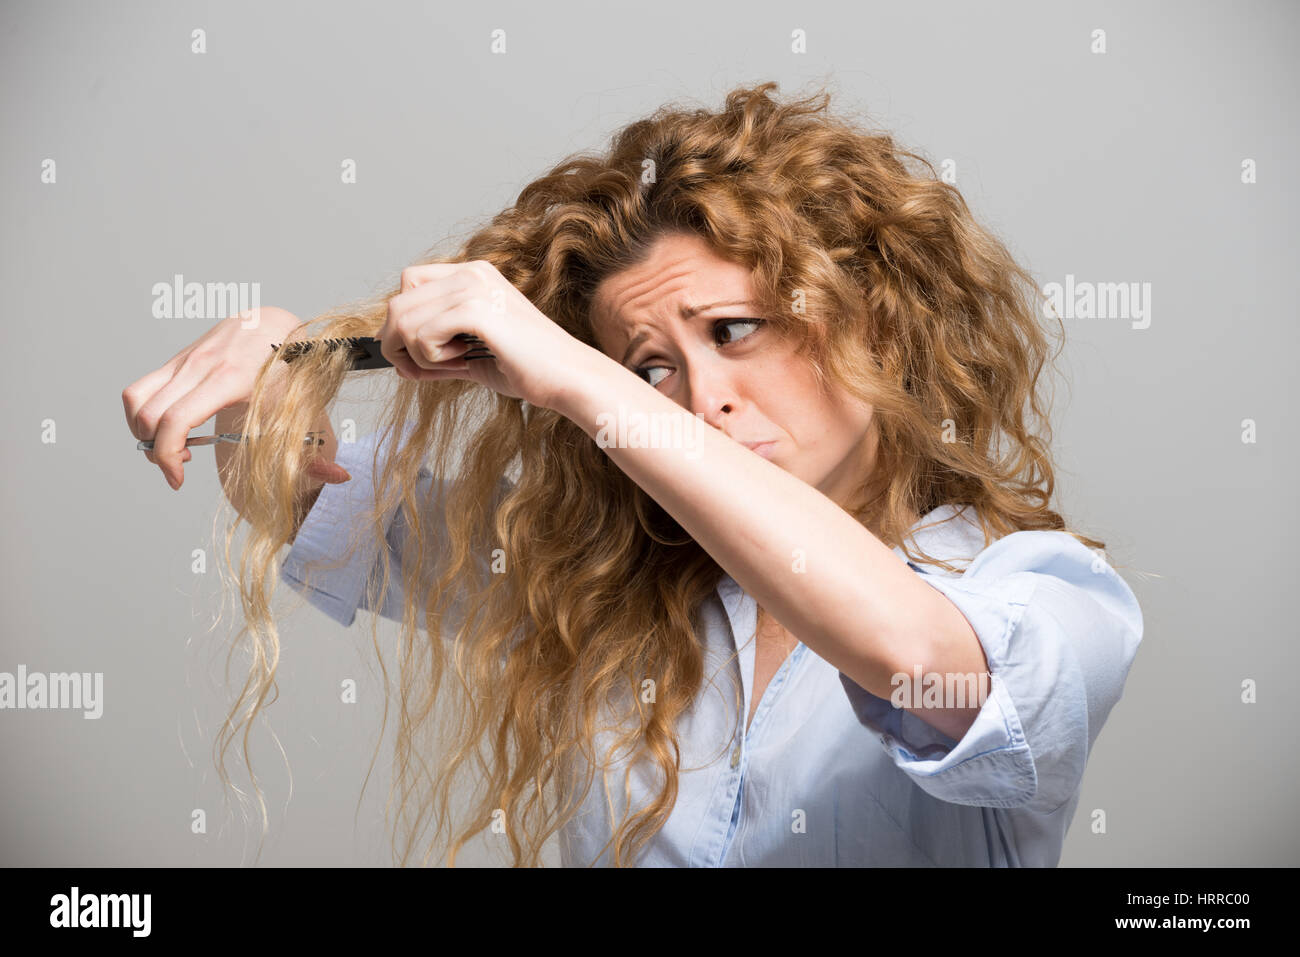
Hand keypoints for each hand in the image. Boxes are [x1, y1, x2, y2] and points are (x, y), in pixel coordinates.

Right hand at [122, 307, 350, 490]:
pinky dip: (145, 412)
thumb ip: (319, 448)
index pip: (175, 420)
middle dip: (154, 451)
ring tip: (173, 446)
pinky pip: (141, 387)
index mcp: (230, 379)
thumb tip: (341, 478)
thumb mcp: (305, 407)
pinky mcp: (178, 358)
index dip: (167, 457)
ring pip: (135, 398)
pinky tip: (173, 425)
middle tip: (178, 467)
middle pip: (149, 415)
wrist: (280, 321)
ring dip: (142, 430)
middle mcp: (201, 366)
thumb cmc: (293, 368)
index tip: (178, 480)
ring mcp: (185, 359)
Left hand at [378, 260, 600, 411]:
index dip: (401, 321)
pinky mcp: (477, 311)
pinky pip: (421, 335)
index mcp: (473, 275)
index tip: (413, 354)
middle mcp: (471, 273)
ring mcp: (474, 288)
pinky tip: (460, 361)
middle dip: (399, 344)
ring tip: (452, 364)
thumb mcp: (472, 356)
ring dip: (417, 355)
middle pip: (398, 302)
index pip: (409, 283)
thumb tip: (398, 361)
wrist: (566, 378)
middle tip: (424, 369)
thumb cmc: (529, 368)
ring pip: (404, 320)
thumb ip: (436, 351)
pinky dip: (430, 358)